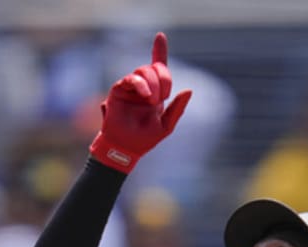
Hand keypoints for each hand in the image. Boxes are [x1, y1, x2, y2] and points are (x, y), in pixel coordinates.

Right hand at [89, 32, 192, 172]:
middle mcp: (142, 87)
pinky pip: (130, 79)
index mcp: (155, 92)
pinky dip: (140, 84)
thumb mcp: (167, 124)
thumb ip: (178, 108)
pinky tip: (146, 95)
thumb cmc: (145, 139)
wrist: (127, 149)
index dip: (159, 50)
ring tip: (153, 100)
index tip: (160, 36)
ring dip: (153, 83)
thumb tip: (189, 90)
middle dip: (163, 79)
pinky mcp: (118, 91)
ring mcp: (130, 88)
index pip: (158, 67)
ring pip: (143, 71)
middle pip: (154, 68)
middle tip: (163, 97)